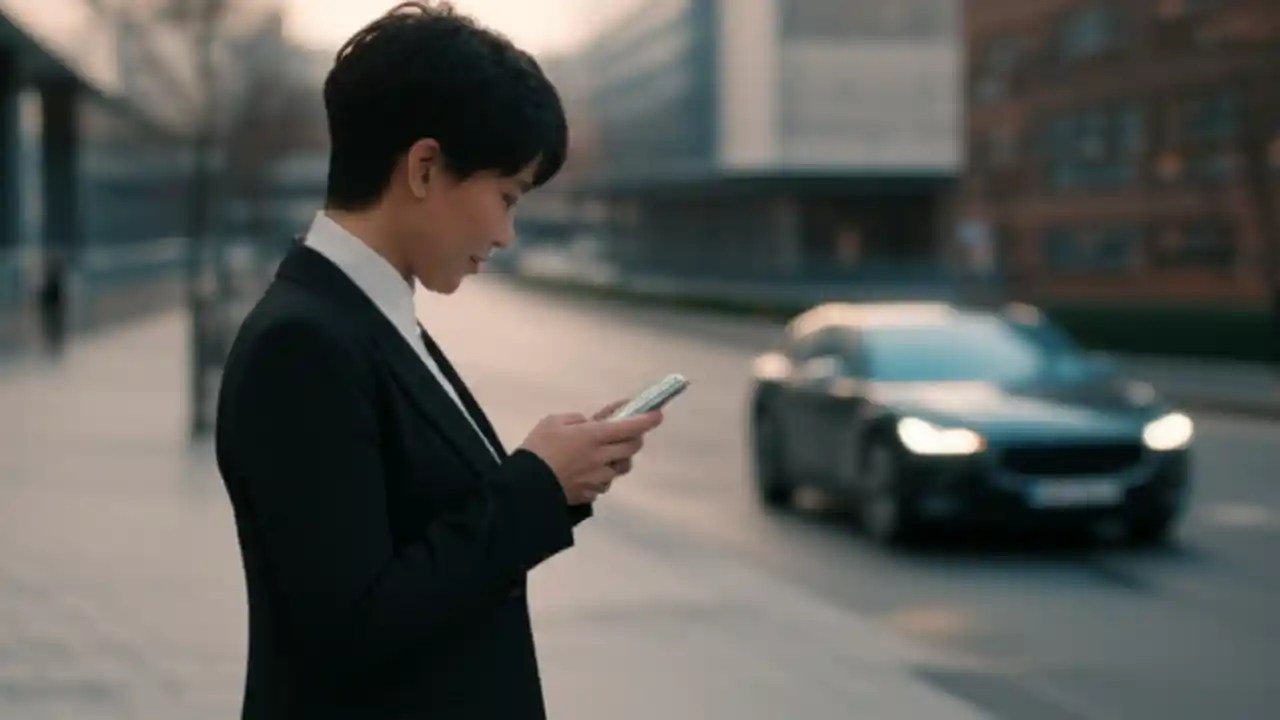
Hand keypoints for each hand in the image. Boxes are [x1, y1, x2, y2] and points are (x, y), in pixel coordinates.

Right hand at [518, 407, 662, 504]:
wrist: (526, 486)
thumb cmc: (538, 448)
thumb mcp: (553, 422)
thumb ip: (577, 420)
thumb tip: (589, 424)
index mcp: (594, 436)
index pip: (629, 426)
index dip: (646, 420)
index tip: (657, 414)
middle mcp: (602, 457)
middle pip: (632, 448)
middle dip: (634, 438)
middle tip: (627, 433)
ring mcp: (598, 478)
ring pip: (620, 468)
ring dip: (617, 459)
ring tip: (603, 455)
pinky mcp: (590, 494)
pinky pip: (604, 483)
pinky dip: (601, 476)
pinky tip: (587, 473)